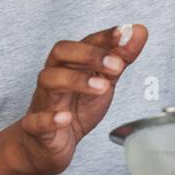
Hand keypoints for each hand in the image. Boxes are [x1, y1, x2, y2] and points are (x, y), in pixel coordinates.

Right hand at [15, 23, 148, 174]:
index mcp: (72, 63)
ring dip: (76, 81)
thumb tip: (139, 31)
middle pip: (61, 53)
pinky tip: (65, 118)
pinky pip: (35, 121)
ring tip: (102, 87)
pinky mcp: (36, 127)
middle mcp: (55, 76)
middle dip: (89, 55)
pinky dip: (50, 119)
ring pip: (49, 80)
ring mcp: (44, 100)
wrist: (51, 143)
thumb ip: (120, 58)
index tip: (124, 33)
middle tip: (116, 65)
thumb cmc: (76, 106)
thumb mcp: (104, 81)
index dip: (105, 38)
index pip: (85, 41)